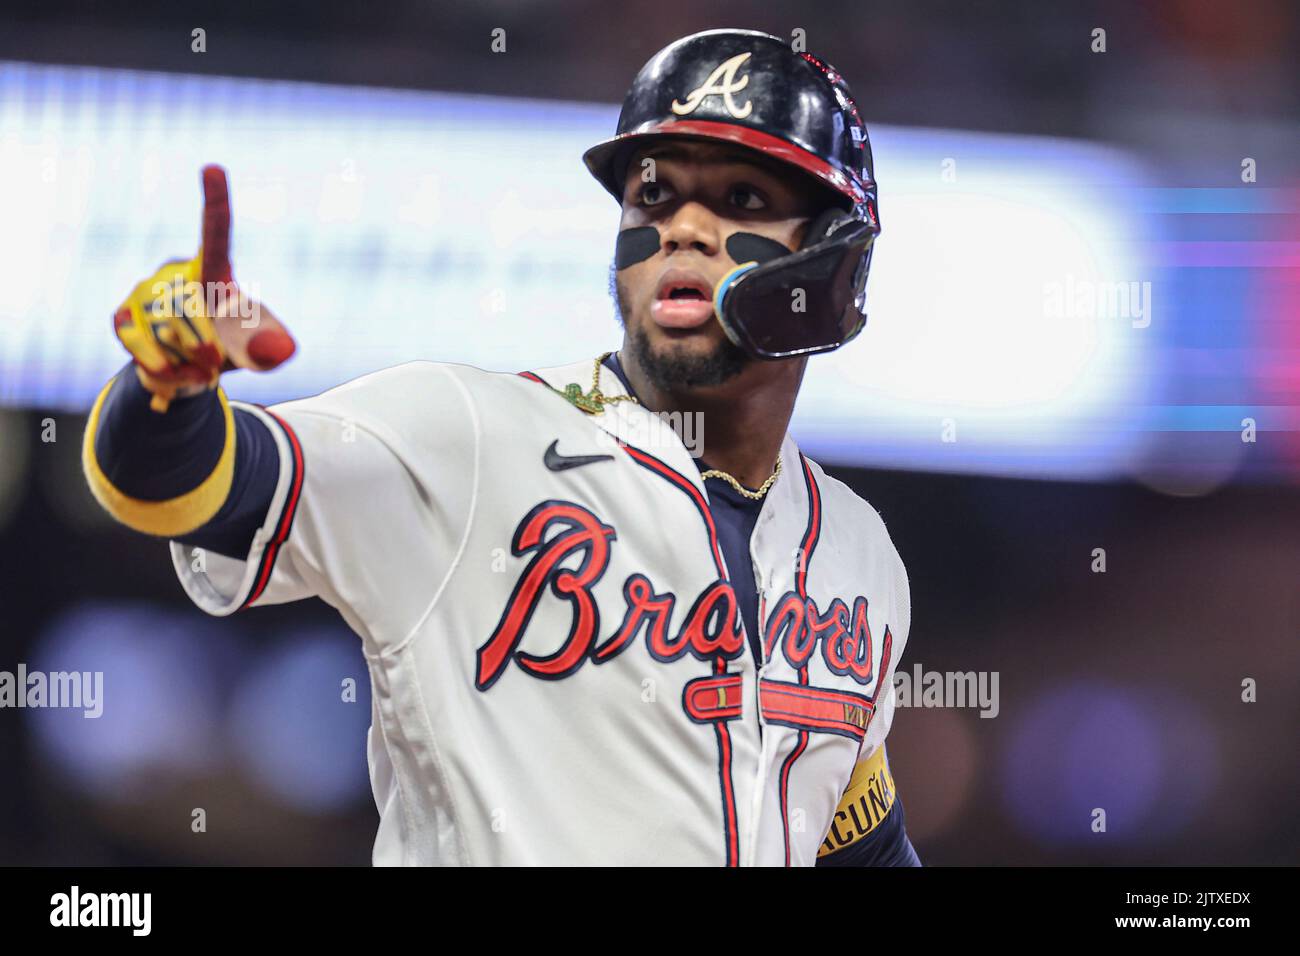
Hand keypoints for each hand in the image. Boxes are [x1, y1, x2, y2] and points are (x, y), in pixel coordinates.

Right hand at [112, 165, 295, 410]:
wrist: (189, 374)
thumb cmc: (232, 347)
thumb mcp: (260, 350)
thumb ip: (273, 348)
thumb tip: (281, 350)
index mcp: (213, 270)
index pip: (216, 233)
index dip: (216, 202)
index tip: (213, 167)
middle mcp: (174, 273)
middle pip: (192, 310)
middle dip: (207, 348)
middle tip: (215, 364)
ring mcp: (142, 293)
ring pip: (168, 333)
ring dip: (189, 363)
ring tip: (198, 367)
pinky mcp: (121, 317)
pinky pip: (143, 347)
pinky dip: (164, 369)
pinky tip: (173, 371)